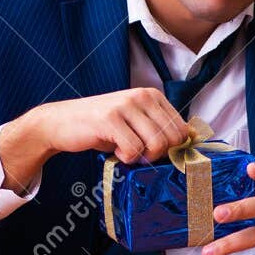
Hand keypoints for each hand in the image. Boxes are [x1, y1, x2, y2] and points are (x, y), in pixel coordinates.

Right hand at [0, 88, 190, 192]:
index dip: (170, 149)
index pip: (182, 130)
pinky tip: (113, 150)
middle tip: (136, 153)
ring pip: (155, 145)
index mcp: (152, 95)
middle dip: (156, 155)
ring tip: (123, 149)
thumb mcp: (135, 123)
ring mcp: (125, 105)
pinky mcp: (110, 119)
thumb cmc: (101, 127)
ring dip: (140, 157)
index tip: (149, 150)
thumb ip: (160, 128)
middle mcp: (141, 96)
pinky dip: (124, 158)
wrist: (60, 123)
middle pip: (172, 139)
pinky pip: (133, 150)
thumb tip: (194, 138)